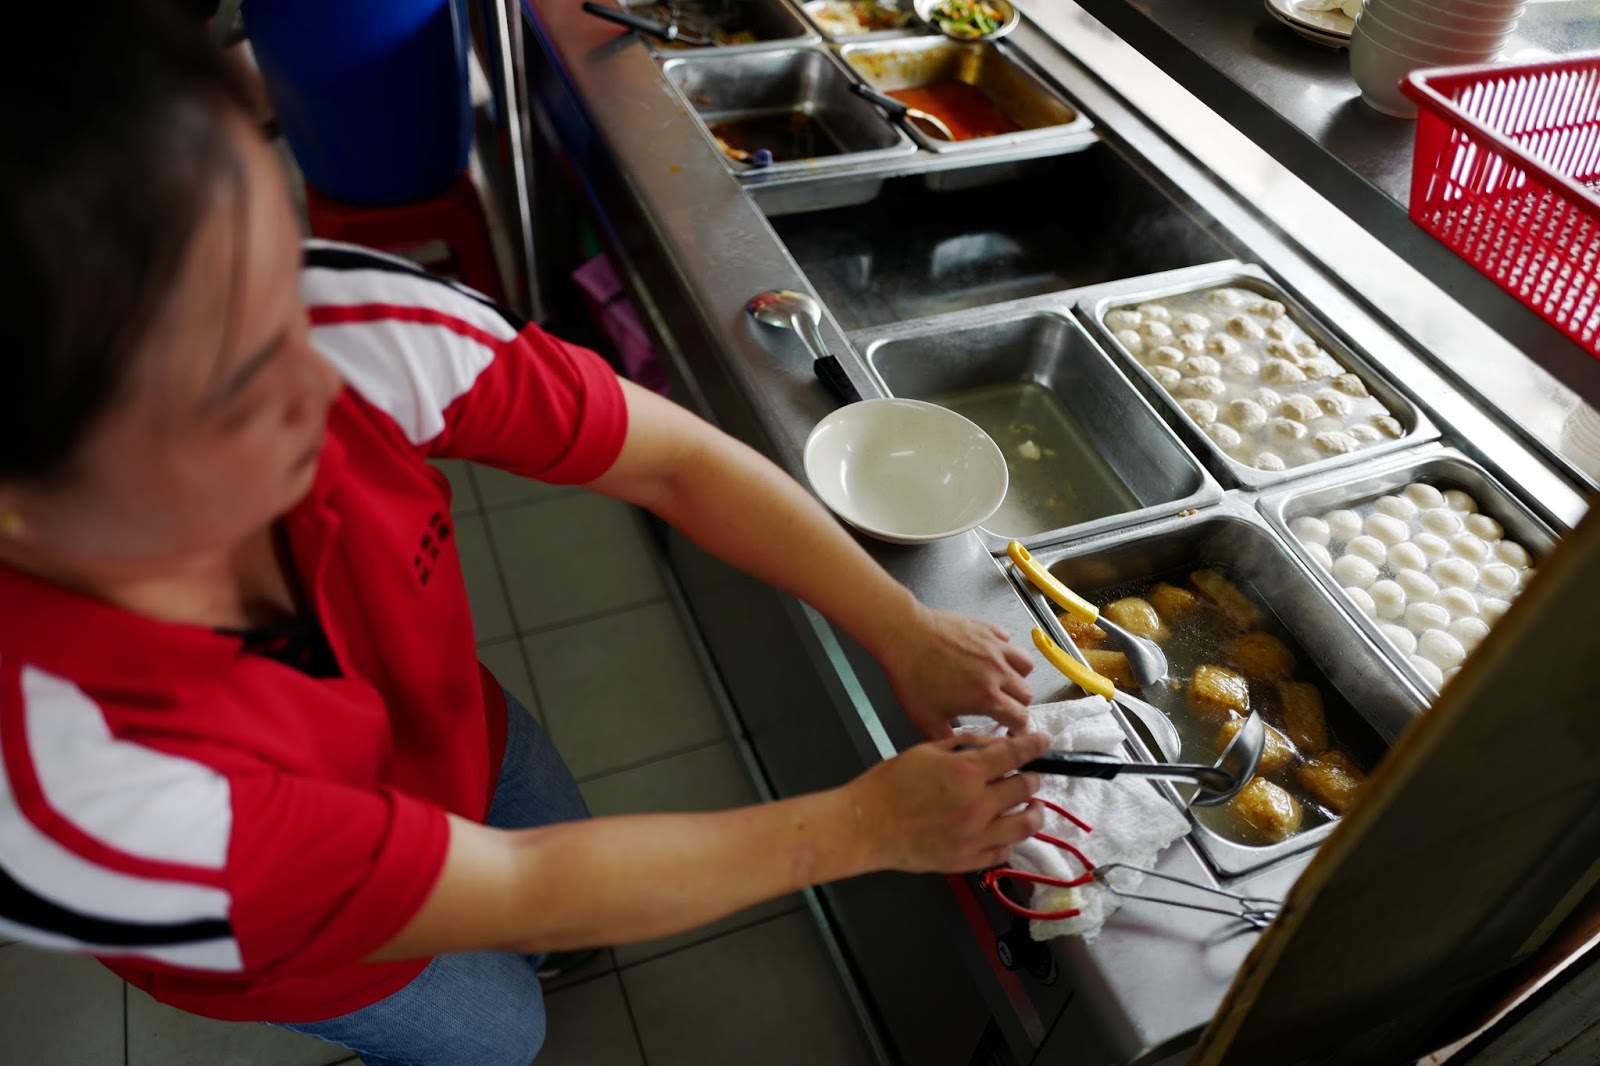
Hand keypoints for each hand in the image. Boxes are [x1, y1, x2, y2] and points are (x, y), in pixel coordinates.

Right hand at [846, 733, 1049, 873]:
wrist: (866, 825)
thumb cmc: (891, 783)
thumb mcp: (927, 750)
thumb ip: (966, 746)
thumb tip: (997, 746)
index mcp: (966, 772)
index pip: (1014, 755)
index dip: (1034, 745)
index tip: (1043, 742)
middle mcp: (978, 806)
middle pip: (1026, 789)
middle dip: (1031, 778)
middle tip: (1025, 775)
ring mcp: (975, 837)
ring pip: (1026, 825)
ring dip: (1032, 811)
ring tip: (1028, 806)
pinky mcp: (968, 861)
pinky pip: (1004, 852)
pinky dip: (1008, 839)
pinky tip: (1002, 829)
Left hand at [879, 604, 1033, 737]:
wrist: (903, 634)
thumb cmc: (911, 674)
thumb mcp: (925, 717)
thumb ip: (946, 737)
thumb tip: (958, 749)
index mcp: (985, 696)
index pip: (1020, 718)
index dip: (1020, 730)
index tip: (1014, 732)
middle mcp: (997, 671)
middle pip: (1027, 694)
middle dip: (1018, 706)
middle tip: (1004, 708)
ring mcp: (994, 647)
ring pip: (1026, 665)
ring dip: (1019, 677)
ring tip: (1003, 681)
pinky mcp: (987, 628)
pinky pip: (1009, 640)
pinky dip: (1005, 650)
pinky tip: (989, 655)